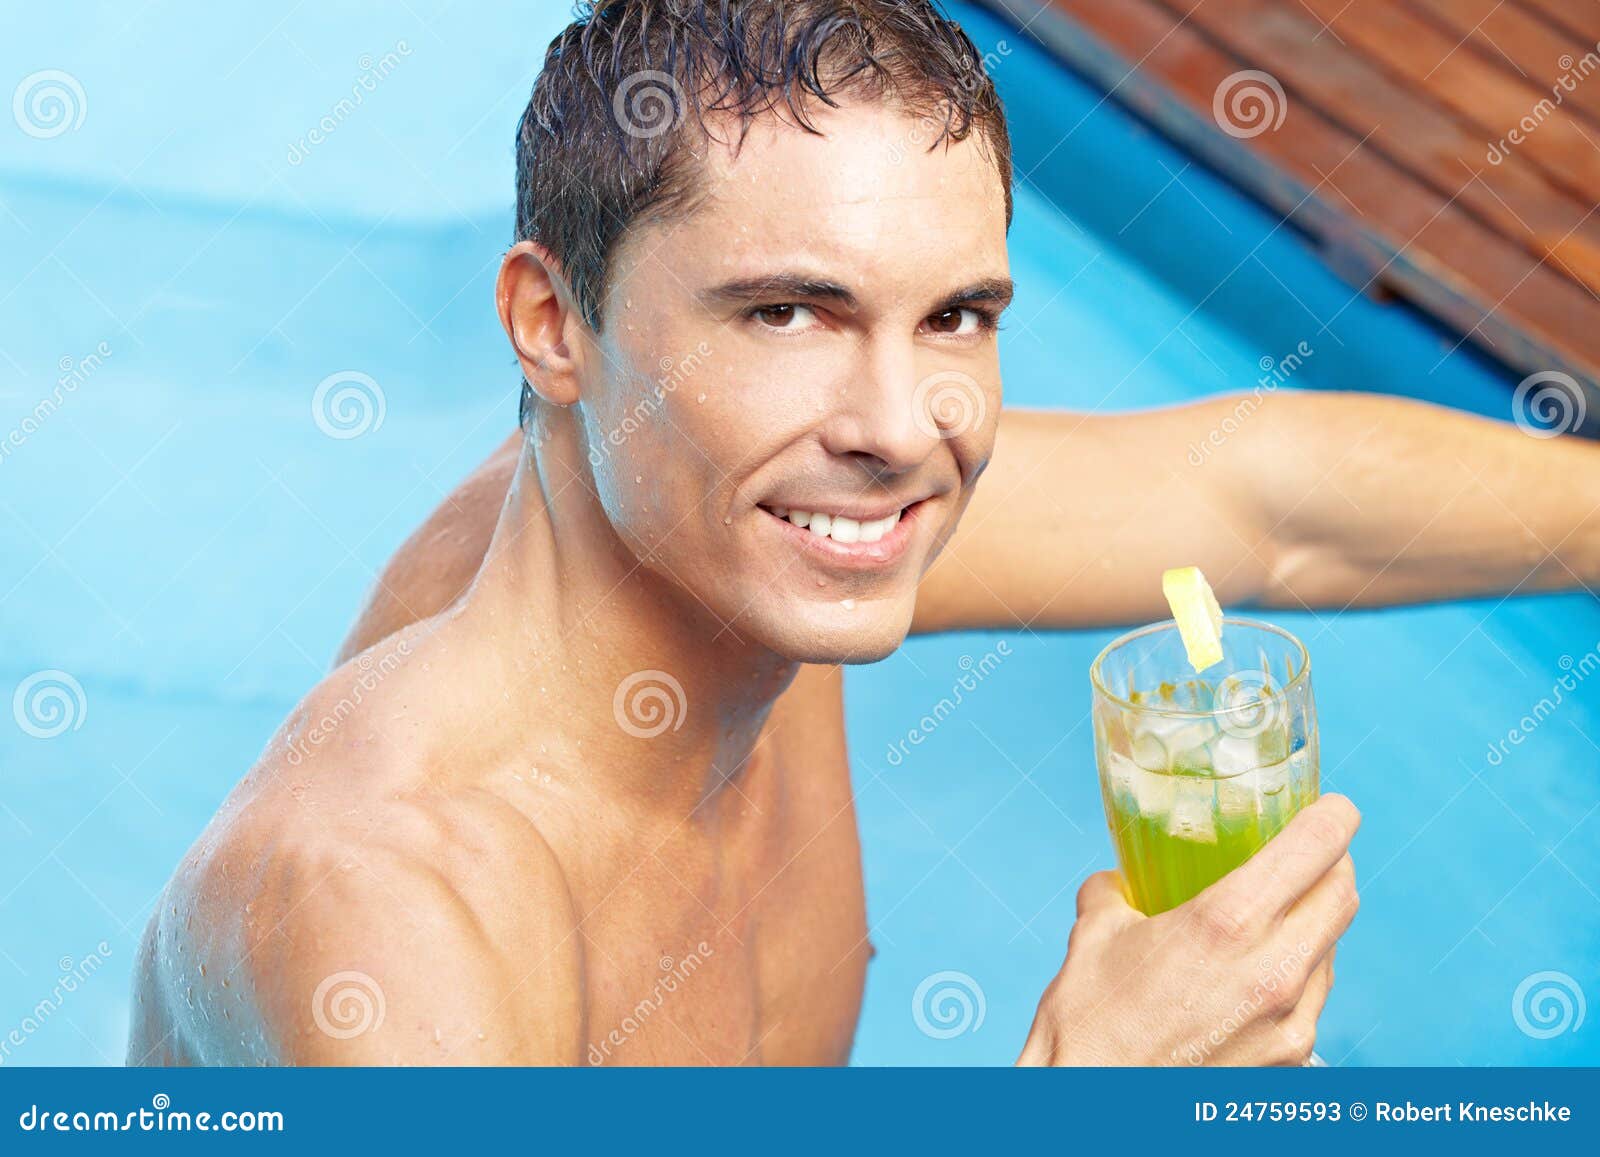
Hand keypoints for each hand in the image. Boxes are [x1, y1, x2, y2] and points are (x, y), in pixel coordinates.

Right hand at [1018, 794, 1359, 1065]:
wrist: (1096, 1108)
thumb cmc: (1090, 1029)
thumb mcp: (1093, 938)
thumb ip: (1115, 894)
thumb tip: (1119, 882)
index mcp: (1227, 923)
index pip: (1316, 848)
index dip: (1333, 817)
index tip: (1333, 806)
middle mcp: (1274, 970)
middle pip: (1344, 895)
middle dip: (1333, 864)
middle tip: (1310, 853)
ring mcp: (1291, 1024)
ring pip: (1332, 950)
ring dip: (1315, 923)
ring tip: (1278, 917)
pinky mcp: (1290, 1062)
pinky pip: (1314, 1002)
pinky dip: (1298, 977)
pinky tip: (1258, 979)